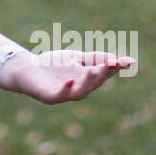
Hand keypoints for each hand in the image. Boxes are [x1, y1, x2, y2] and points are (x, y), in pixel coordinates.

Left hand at [0, 50, 134, 103]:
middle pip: (95, 82)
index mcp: (87, 78)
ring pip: (82, 90)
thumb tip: (120, 59)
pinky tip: (69, 80)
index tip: (128, 61)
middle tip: (113, 63)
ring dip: (89, 81)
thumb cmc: (53, 64)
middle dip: (104, 73)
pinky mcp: (51, 97)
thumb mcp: (76, 57)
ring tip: (94, 70)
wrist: (26, 69)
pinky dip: (66, 88)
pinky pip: (61, 95)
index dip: (115, 67)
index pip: (104, 73)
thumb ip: (95, 58)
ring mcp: (66, 93)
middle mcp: (80, 88)